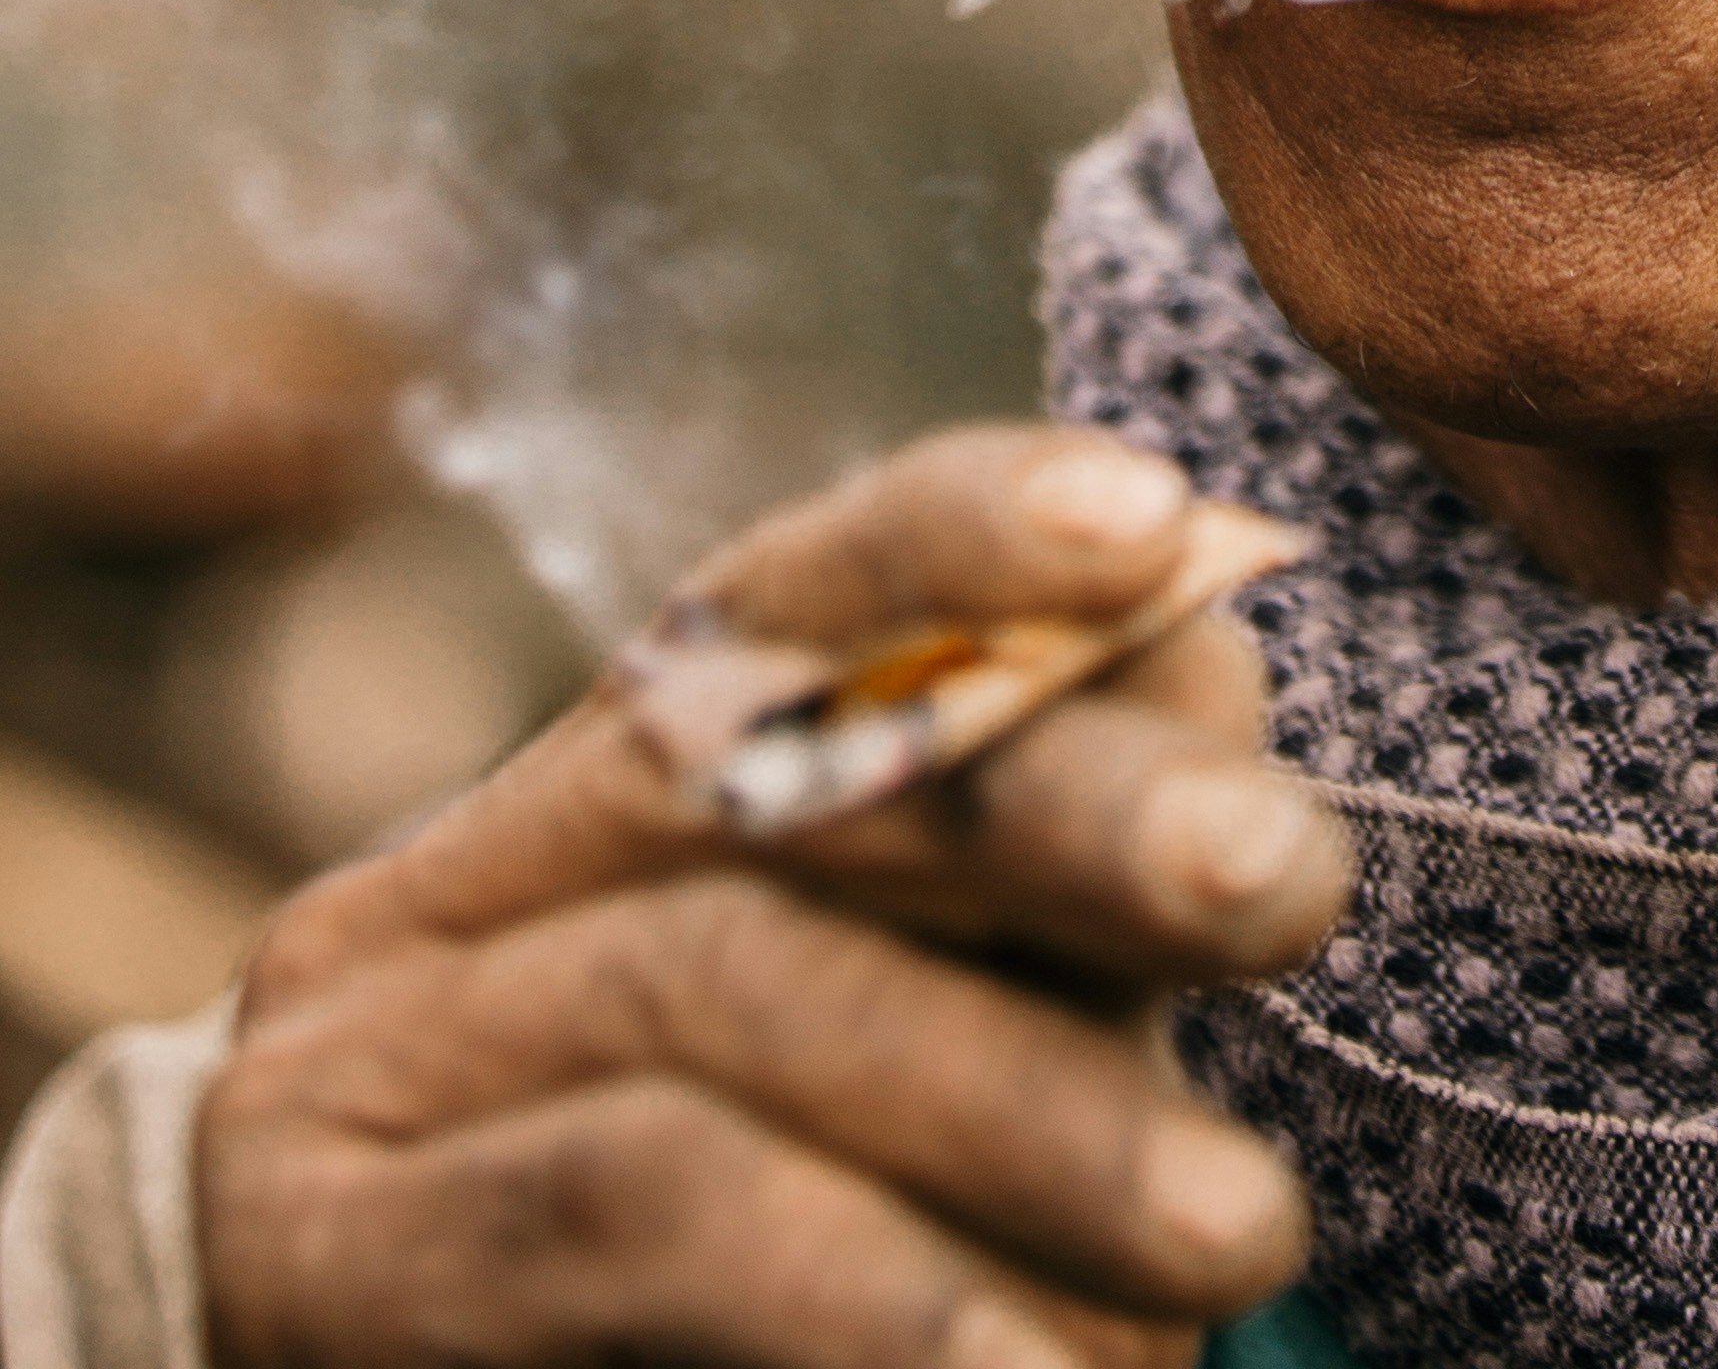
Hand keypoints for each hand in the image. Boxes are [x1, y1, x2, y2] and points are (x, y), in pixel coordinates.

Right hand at [198, 427, 1351, 1368]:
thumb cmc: (750, 1316)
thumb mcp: (925, 1065)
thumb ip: (1039, 895)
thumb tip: (1211, 658)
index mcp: (590, 823)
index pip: (774, 601)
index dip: (963, 535)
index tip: (1164, 524)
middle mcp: (452, 903)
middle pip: (774, 775)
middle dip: (1067, 805)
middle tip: (1294, 880)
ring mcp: (361, 1080)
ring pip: (726, 986)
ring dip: (1024, 1106)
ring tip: (1241, 1233)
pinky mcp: (327, 1269)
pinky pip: (631, 1212)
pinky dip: (870, 1286)